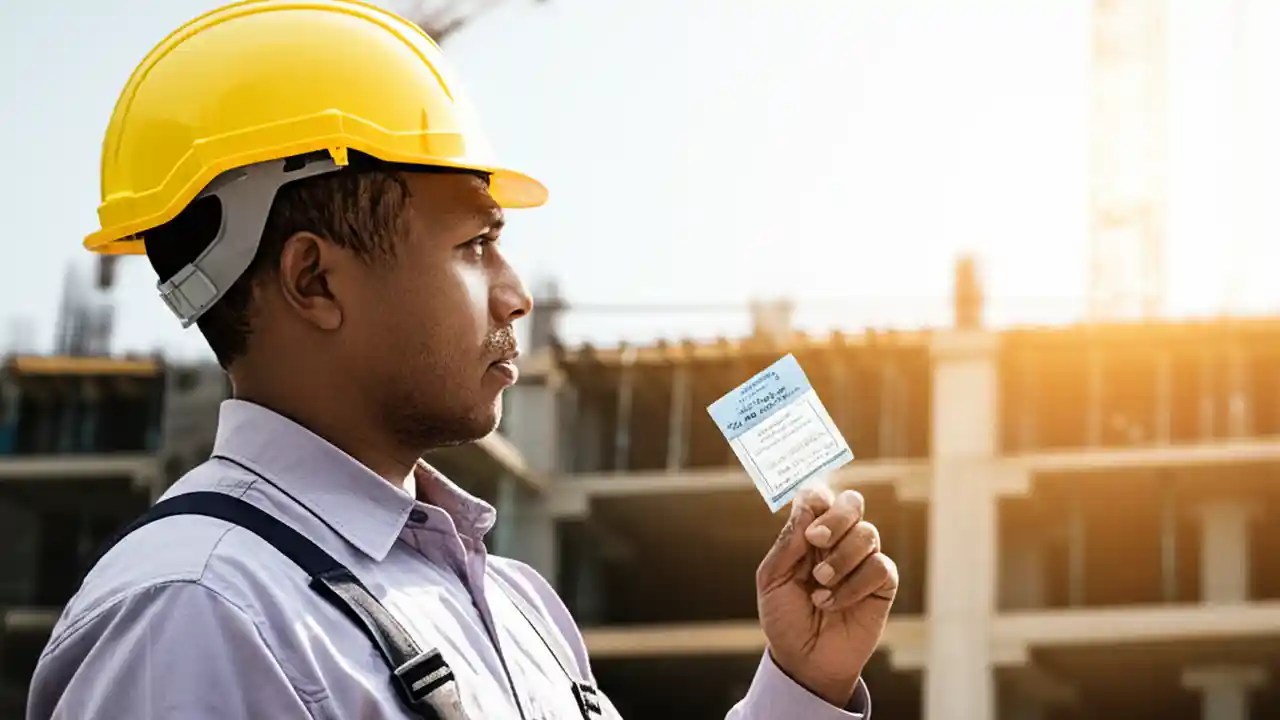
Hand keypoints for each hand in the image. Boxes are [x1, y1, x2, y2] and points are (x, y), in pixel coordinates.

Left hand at [755, 484, 897, 707]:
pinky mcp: (881, 585)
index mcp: (810, 534)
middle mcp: (839, 541)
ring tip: (820, 584)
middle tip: (815, 541)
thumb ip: (788, 542)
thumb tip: (807, 506)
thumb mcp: (772, 579)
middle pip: (852, 503)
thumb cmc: (785, 618)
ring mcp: (862, 561)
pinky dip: (854, 585)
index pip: (820, 497)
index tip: (805, 519)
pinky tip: (834, 603)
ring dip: (840, 559)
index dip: (817, 498)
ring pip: (867, 533)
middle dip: (835, 518)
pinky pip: (879, 567)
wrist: (803, 660)